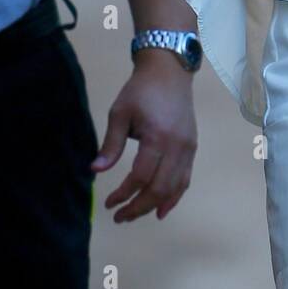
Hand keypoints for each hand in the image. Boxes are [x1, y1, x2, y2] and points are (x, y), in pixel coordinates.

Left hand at [91, 50, 197, 221]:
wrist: (169, 71)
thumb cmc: (141, 90)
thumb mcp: (120, 113)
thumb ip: (110, 144)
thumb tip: (95, 171)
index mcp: (158, 137)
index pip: (140, 176)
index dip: (124, 194)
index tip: (109, 204)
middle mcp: (177, 146)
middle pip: (160, 188)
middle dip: (139, 207)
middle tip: (120, 217)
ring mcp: (188, 148)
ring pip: (175, 187)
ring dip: (155, 205)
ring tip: (136, 215)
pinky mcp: (192, 147)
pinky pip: (185, 178)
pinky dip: (174, 196)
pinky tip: (162, 208)